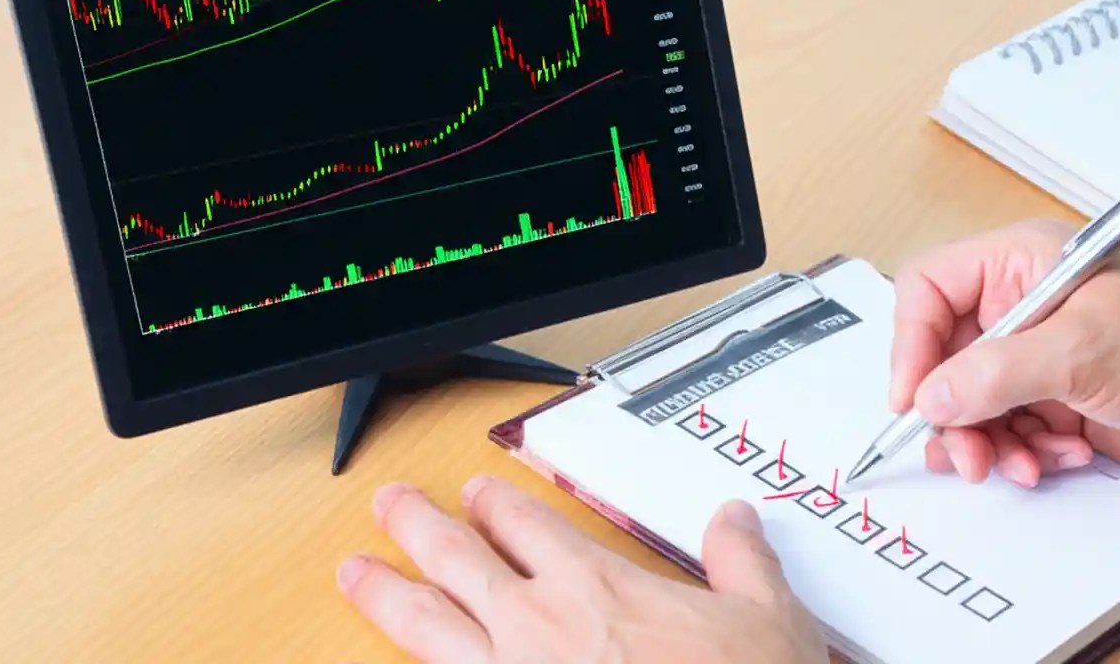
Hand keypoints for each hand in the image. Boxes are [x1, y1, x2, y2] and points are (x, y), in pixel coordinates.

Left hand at [336, 477, 826, 663]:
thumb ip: (740, 561)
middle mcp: (538, 626)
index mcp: (594, 586)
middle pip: (457, 557)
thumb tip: (736, 521)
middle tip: (389, 508)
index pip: (526, 525)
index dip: (493, 503)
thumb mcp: (764, 617)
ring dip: (386, 593)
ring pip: (426, 623)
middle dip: (418, 526)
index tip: (476, 494)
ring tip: (355, 573)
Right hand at [889, 219, 1119, 486]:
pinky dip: (1020, 453)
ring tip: (1017, 461)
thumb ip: (998, 374)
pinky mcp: (1044, 399)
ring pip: (965, 404)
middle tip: (965, 450)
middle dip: (952, 412)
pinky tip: (1056, 455)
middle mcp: (1016, 308)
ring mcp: (1029, 356)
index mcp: (1018, 265)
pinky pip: (999, 431)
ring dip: (986, 441)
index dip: (911, 343)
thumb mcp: (1083, 352)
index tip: (913, 396)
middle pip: (939, 359)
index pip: (928, 290)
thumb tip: (932, 397)